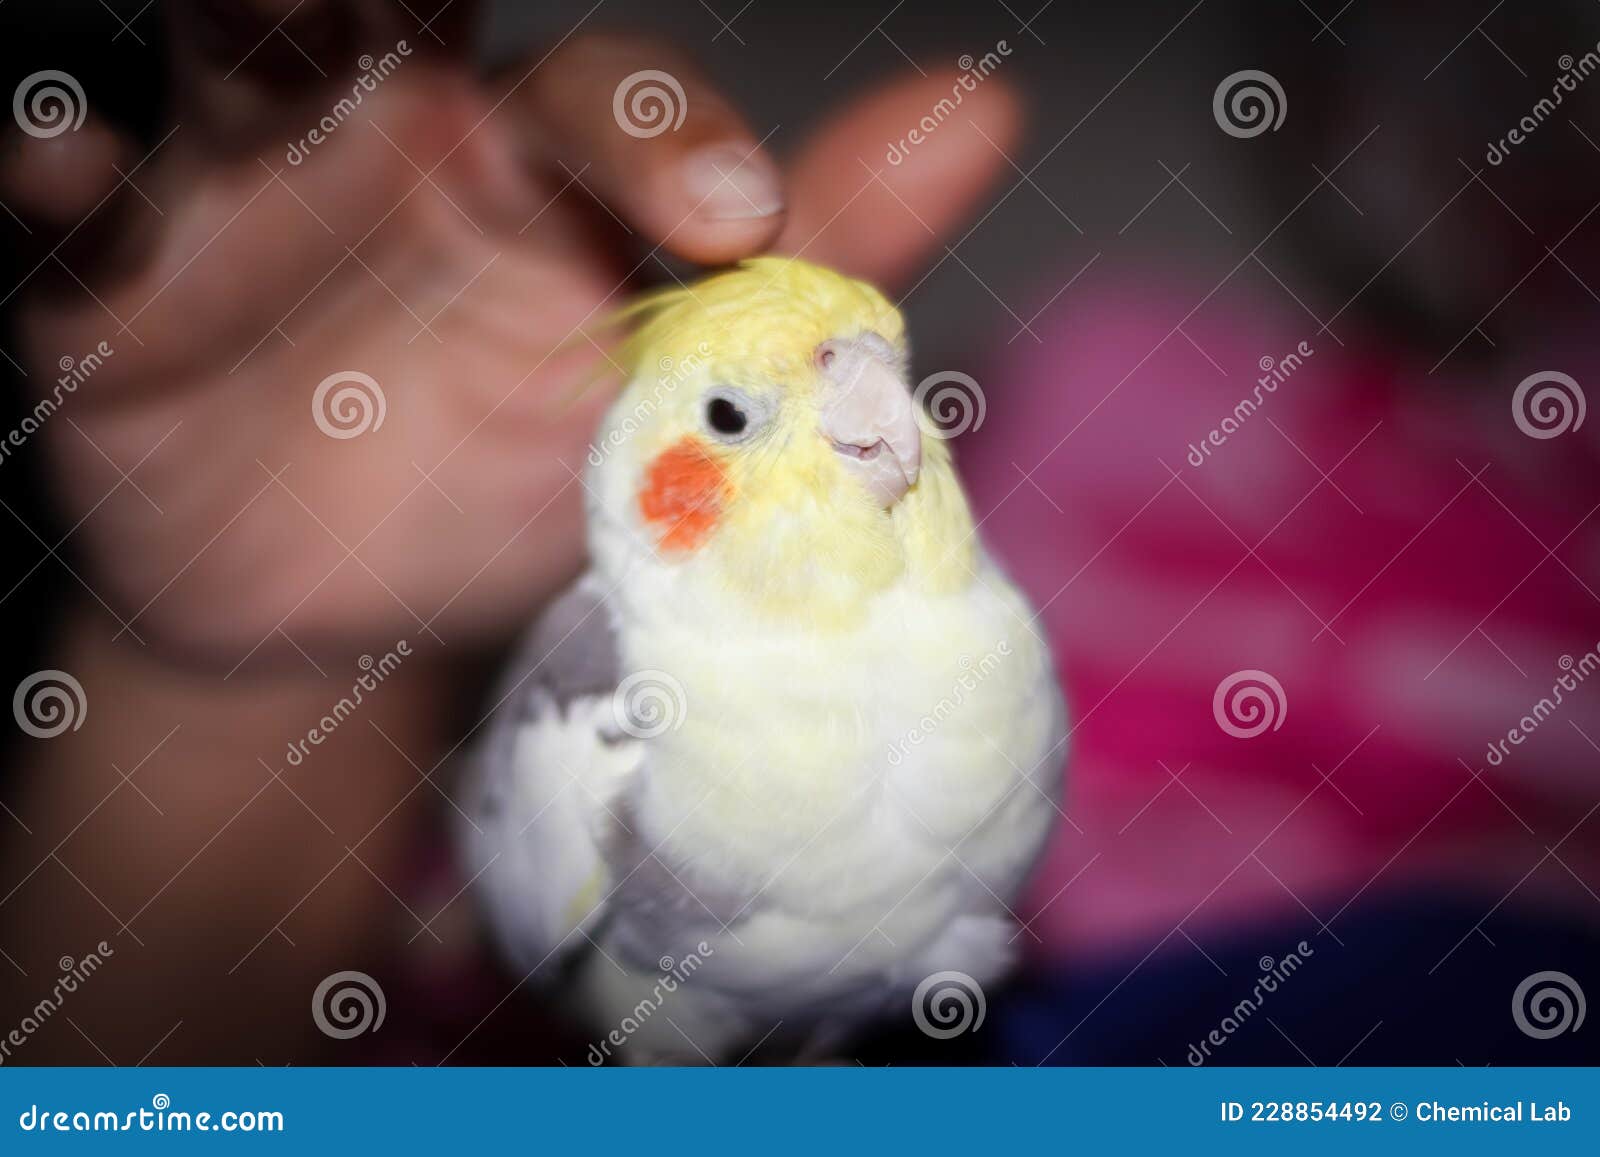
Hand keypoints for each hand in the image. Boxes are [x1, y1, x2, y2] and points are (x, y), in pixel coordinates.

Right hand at [5, 3, 1019, 672]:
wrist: (365, 615)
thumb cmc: (540, 483)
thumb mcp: (684, 391)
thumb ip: (828, 255)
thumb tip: (983, 106)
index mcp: (542, 166)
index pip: (610, 98)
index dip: (670, 136)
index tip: (736, 220)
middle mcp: (384, 138)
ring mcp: (235, 194)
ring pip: (217, 51)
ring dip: (231, 7)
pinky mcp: (111, 288)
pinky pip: (62, 213)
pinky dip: (53, 171)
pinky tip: (67, 164)